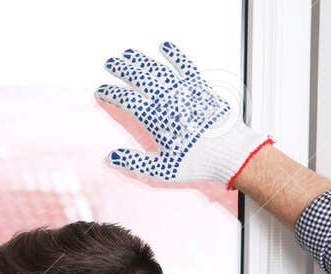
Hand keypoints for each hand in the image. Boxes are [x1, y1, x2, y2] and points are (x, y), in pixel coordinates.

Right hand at [95, 41, 270, 187]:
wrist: (230, 152)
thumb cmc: (197, 163)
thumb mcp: (162, 169)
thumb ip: (134, 162)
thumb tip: (110, 157)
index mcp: (155, 120)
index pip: (126, 100)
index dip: (111, 93)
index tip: (101, 90)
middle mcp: (167, 100)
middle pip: (139, 79)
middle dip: (122, 69)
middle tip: (110, 63)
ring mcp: (184, 90)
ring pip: (157, 69)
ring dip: (141, 60)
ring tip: (129, 54)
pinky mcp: (200, 86)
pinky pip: (184, 64)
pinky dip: (174, 54)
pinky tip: (164, 46)